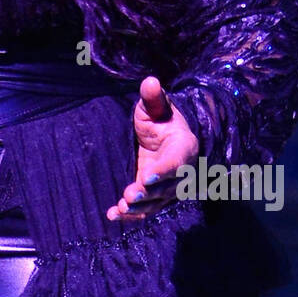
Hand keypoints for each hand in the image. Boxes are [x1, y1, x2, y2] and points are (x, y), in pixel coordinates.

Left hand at [107, 75, 198, 221]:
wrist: (163, 138)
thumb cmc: (159, 119)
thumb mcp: (155, 108)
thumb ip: (153, 99)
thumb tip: (150, 81)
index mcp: (184, 148)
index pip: (176, 162)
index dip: (164, 171)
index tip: (147, 176)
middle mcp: (181, 172)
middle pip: (167, 188)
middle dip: (148, 194)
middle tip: (130, 195)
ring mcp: (169, 188)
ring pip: (156, 203)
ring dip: (139, 208)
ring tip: (121, 207)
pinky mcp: (156, 198)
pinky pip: (146, 210)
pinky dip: (131, 215)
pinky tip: (113, 215)